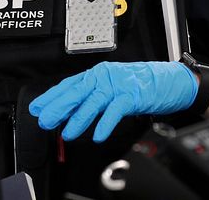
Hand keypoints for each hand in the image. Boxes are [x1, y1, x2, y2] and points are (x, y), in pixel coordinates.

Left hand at [29, 61, 197, 141]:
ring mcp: (120, 84)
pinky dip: (105, 122)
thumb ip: (92, 97)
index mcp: (99, 73)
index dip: (52, 96)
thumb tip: (69, 110)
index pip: (70, 84)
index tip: (38, 107)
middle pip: (77, 91)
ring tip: (68, 133)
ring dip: (79, 119)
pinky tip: (98, 134)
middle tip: (45, 120)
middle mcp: (106, 76)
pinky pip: (116, 109)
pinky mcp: (133, 94)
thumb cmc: (142, 84)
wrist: (170, 80)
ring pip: (94, 101)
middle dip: (59, 106)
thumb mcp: (113, 87)